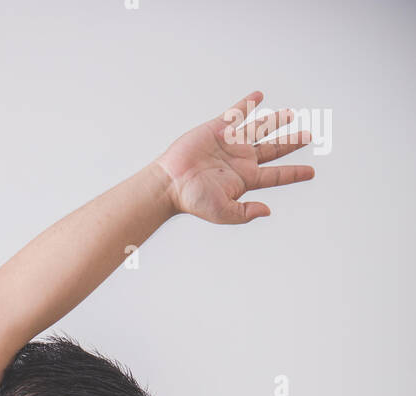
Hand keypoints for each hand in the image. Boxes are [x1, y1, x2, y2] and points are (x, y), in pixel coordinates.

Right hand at [155, 90, 314, 224]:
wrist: (171, 182)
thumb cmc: (194, 200)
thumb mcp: (223, 211)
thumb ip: (245, 212)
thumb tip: (268, 210)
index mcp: (245, 179)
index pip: (276, 175)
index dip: (295, 173)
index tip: (311, 171)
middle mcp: (241, 159)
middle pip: (273, 149)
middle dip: (291, 143)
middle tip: (309, 136)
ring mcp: (231, 143)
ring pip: (260, 129)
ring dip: (275, 121)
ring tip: (290, 114)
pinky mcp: (218, 129)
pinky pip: (236, 113)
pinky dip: (248, 104)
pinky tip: (259, 96)